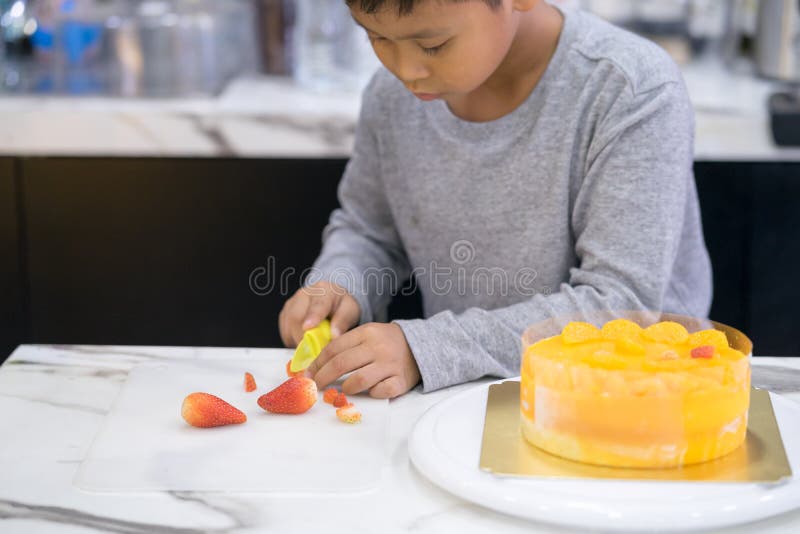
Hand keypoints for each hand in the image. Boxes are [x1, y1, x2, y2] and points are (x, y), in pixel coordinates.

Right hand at [278, 281, 359, 346]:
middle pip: (296, 316)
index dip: (312, 316)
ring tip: (312, 345)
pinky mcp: (284, 313)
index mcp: (324, 290)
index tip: (308, 327)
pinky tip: (304, 340)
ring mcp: (292, 303)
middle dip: (303, 336)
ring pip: (288, 325)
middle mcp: (304, 294)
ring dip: (298, 340)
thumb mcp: (350, 311)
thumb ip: (343, 321)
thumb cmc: (341, 306)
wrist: (332, 301)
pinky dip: (293, 340)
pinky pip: (285, 331)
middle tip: (315, 349)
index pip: (318, 304)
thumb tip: (334, 335)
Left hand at [306, 322, 420, 398]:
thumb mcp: (366, 336)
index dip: (317, 364)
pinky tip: (369, 392)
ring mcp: (390, 364)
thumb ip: (346, 347)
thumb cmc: (385, 344)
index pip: (334, 349)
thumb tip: (317, 367)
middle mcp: (378, 347)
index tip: (308, 375)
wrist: (419, 346)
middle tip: (315, 387)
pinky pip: (380, 392)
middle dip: (323, 378)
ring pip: (359, 380)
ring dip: (346, 388)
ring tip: (344, 390)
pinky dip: (371, 394)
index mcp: (366, 333)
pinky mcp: (401, 381)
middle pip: (341, 364)